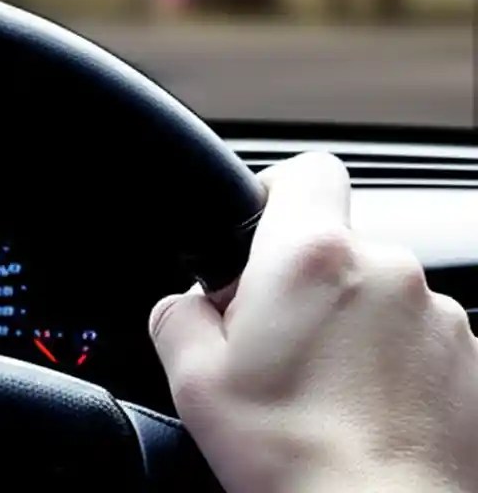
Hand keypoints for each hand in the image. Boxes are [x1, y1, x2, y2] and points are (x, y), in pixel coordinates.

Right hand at [151, 153, 477, 492]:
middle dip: (300, 282)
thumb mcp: (192, 379)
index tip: (255, 240)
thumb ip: (178, 315)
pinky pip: (415, 338)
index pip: (307, 170)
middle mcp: (388, 270)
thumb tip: (187, 305)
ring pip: (377, 293)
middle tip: (270, 345)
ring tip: (318, 390)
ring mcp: (440, 315)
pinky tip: (357, 409)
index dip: (276, 196)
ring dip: (347, 323)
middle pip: (336, 243)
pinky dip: (387, 361)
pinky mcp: (471, 360)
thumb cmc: (293, 455)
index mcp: (312, 257)